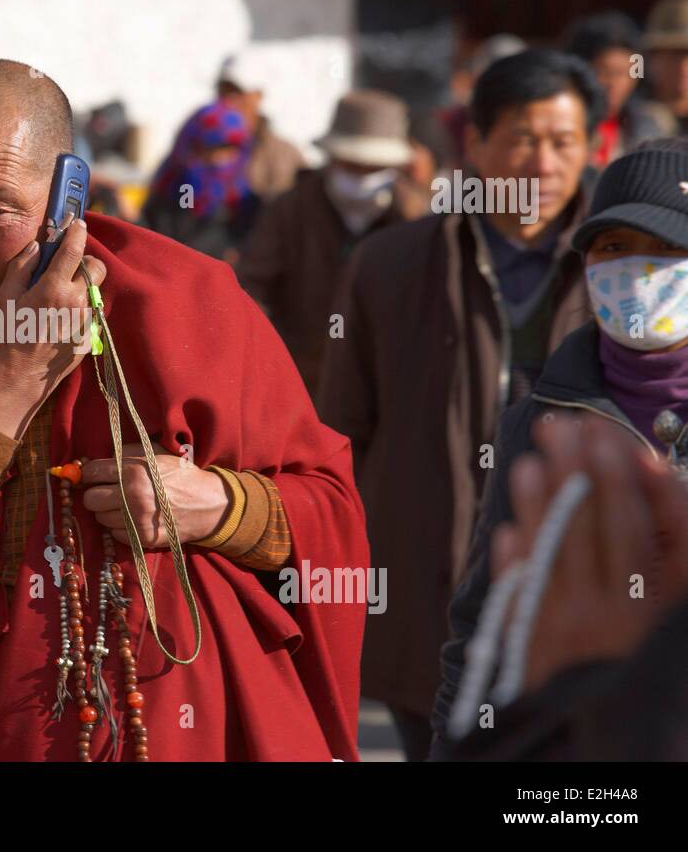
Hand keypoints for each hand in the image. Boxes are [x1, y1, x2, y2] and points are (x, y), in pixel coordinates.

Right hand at [0, 219, 105, 387]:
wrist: (25, 373)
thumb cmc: (12, 333)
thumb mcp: (6, 297)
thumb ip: (21, 267)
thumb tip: (36, 247)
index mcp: (53, 287)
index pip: (73, 249)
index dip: (77, 232)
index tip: (78, 224)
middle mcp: (75, 300)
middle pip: (97, 267)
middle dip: (87, 262)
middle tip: (72, 267)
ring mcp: (86, 318)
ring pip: (96, 290)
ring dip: (84, 287)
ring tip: (64, 297)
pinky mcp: (91, 333)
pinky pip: (93, 312)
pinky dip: (83, 309)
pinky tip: (65, 319)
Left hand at [80, 443, 228, 548]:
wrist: (208, 504)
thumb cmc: (180, 476)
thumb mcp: (155, 454)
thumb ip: (125, 454)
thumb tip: (97, 460)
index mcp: (133, 471)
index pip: (91, 473)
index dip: (88, 474)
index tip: (92, 475)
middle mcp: (131, 497)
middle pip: (89, 499)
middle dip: (95, 494)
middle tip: (106, 492)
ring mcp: (136, 520)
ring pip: (100, 518)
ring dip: (107, 511)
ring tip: (123, 505)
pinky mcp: (141, 538)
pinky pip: (114, 534)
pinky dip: (119, 527)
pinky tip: (133, 518)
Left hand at [492, 415, 687, 691]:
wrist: (621, 754)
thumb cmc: (649, 670)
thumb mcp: (678, 611)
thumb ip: (676, 544)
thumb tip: (654, 476)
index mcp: (670, 608)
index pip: (654, 529)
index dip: (634, 480)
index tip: (618, 440)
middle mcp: (625, 620)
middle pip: (601, 529)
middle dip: (583, 472)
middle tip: (566, 425)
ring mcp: (578, 637)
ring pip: (557, 553)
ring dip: (542, 501)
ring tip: (531, 458)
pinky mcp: (541, 657)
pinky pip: (527, 598)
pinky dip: (518, 563)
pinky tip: (509, 532)